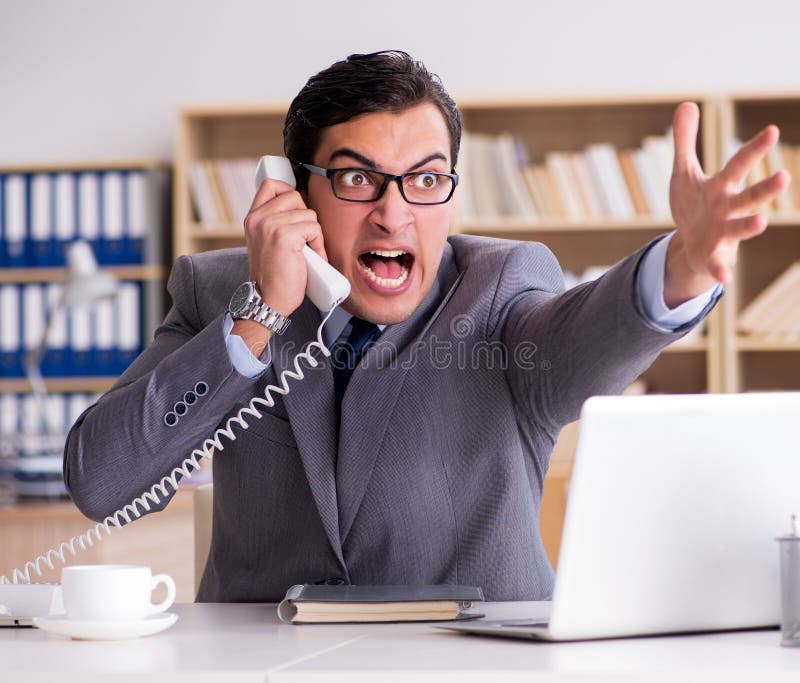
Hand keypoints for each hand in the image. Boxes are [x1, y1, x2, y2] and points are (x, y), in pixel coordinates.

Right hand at [231, 179, 326, 351]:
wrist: (268, 300)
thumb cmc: (274, 275)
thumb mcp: (267, 242)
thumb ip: (276, 222)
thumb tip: (300, 205)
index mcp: (253, 218)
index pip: (271, 185)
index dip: (289, 191)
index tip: (297, 210)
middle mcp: (258, 218)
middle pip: (294, 195)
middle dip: (306, 216)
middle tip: (303, 239)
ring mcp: (270, 225)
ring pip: (308, 213)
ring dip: (314, 235)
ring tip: (307, 253)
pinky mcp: (284, 235)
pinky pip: (314, 228)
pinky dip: (318, 245)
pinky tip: (312, 258)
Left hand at [665, 102, 790, 306]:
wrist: (691, 245)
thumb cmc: (694, 205)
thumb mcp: (683, 172)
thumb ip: (684, 141)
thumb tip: (686, 104)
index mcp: (721, 187)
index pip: (739, 164)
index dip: (755, 148)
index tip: (772, 130)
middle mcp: (728, 209)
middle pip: (748, 196)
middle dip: (765, 189)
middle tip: (784, 177)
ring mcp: (723, 234)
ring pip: (739, 229)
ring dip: (750, 226)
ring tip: (761, 221)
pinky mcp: (713, 256)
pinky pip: (718, 265)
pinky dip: (722, 271)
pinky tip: (724, 279)